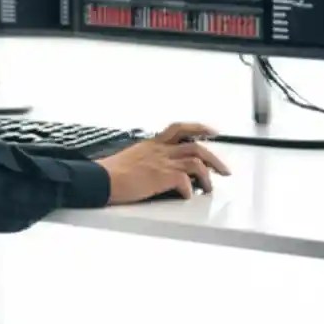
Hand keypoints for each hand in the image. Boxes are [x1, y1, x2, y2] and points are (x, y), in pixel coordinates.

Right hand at [96, 123, 231, 203]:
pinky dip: (190, 190)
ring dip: (208, 176)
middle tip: (223, 170)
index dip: (198, 128)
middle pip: (196, 147)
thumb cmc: (110, 173)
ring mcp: (162, 162)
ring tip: (210, 187)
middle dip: (214, 159)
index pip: (179, 129)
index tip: (211, 131)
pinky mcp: (161, 177)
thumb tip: (156, 170)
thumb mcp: (130, 158)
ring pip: (196, 162)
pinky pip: (186, 181)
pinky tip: (187, 195)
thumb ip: (147, 159)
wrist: (100, 179)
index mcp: (152, 144)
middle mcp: (160, 150)